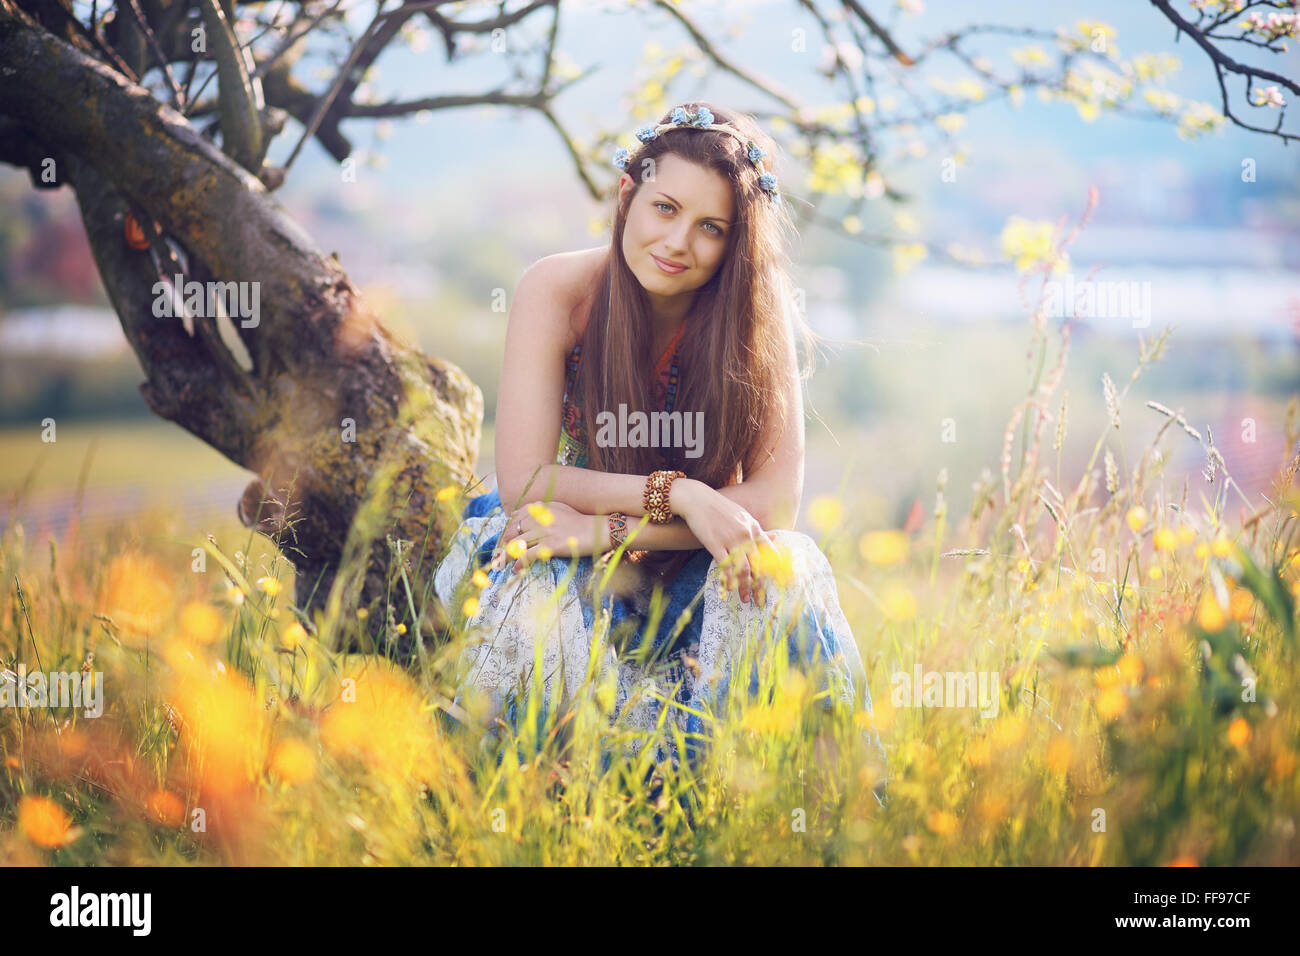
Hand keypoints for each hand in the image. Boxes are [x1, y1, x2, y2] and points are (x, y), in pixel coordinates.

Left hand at [490, 500, 607, 573]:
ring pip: (518, 544)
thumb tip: (522, 515)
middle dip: (503, 544)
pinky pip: (529, 555)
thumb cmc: (581, 521)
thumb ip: (542, 509)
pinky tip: (515, 569)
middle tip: (498, 556)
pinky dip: (519, 563)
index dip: (507, 531)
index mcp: (542, 508)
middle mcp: (541, 518)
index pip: (516, 518)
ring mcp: (545, 532)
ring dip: (507, 556)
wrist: (598, 530)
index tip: (503, 541)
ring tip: (501, 565)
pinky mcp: (551, 545)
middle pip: (513, 532)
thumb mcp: (560, 509)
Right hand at [670, 479, 774, 604]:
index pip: (770, 552)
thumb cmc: (719, 507)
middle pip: (758, 565)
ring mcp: (730, 539)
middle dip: (760, 585)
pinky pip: (724, 565)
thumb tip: (775, 536)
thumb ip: (757, 529)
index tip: (778, 585)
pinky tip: (729, 589)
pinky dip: (728, 579)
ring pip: (742, 568)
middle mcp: (745, 534)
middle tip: (762, 601)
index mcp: (754, 527)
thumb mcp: (743, 515)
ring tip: (745, 600)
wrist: (697, 498)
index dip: (775, 570)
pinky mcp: (714, 543)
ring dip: (745, 587)